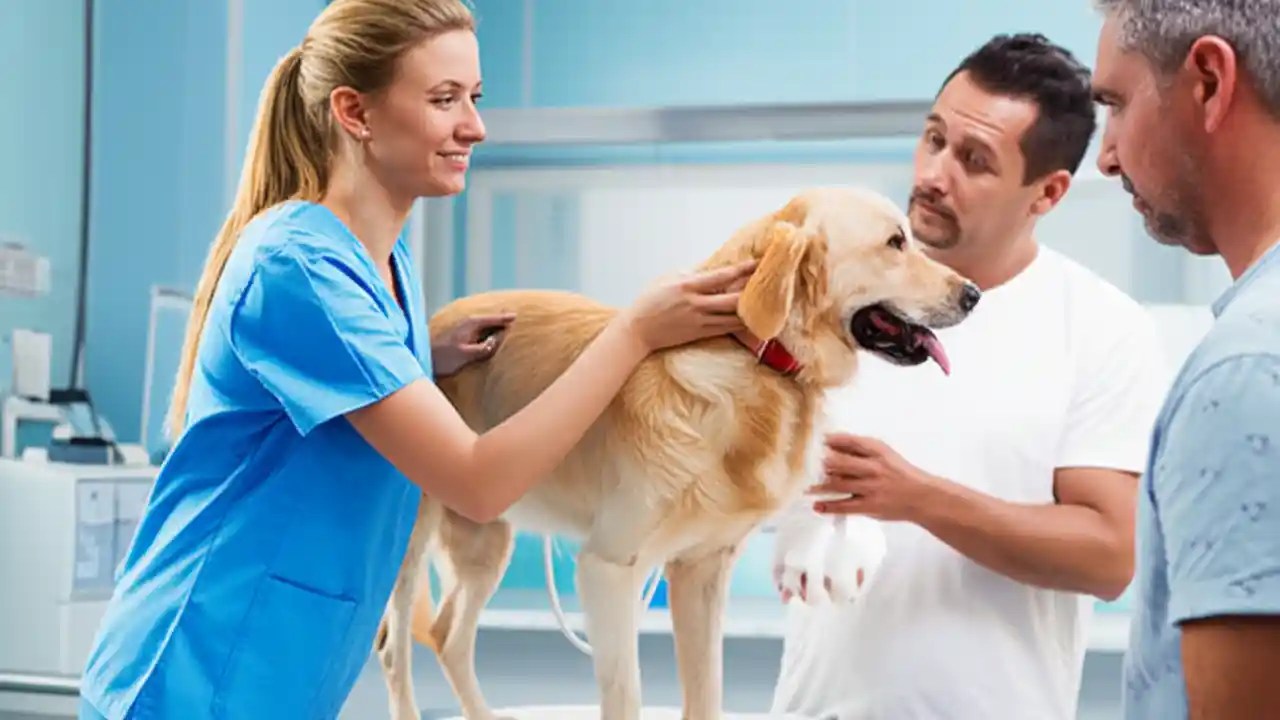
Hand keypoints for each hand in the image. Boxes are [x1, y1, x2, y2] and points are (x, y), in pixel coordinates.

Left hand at [431, 312, 516, 377]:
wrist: (426, 359)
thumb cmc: (443, 357)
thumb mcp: (465, 354)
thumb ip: (482, 348)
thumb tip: (497, 341)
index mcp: (471, 324)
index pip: (494, 318)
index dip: (506, 318)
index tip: (518, 316)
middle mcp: (470, 323)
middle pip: (492, 319)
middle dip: (504, 318)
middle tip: (518, 316)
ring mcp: (467, 329)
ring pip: (488, 325)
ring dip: (498, 325)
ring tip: (510, 325)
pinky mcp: (465, 337)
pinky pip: (483, 331)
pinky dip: (491, 332)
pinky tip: (496, 336)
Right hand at [618, 260, 756, 352]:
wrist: (637, 330)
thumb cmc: (650, 301)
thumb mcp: (668, 279)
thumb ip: (691, 274)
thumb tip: (712, 268)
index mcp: (687, 285)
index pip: (722, 276)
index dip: (742, 269)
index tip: (758, 263)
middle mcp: (696, 304)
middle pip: (732, 299)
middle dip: (752, 291)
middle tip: (769, 285)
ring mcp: (699, 321)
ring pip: (732, 317)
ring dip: (751, 311)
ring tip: (767, 304)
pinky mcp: (700, 334)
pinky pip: (726, 329)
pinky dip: (740, 324)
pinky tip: (753, 321)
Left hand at [809, 433, 942, 521]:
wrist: (922, 496)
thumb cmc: (899, 473)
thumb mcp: (883, 453)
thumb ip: (859, 448)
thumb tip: (829, 441)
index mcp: (876, 450)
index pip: (847, 441)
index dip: (826, 441)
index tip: (809, 441)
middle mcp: (873, 467)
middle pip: (839, 462)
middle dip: (817, 462)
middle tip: (797, 463)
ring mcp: (871, 487)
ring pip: (838, 484)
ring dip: (817, 485)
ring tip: (801, 486)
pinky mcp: (870, 506)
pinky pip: (845, 506)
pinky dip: (829, 506)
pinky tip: (817, 505)